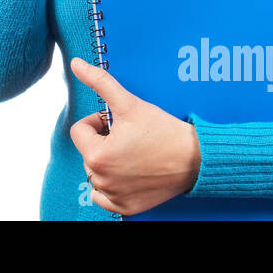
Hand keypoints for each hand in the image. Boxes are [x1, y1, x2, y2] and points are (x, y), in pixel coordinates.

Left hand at [69, 56, 201, 215]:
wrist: (195, 158)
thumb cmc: (164, 132)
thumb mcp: (129, 103)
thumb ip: (99, 81)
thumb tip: (77, 65)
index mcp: (97, 155)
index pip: (80, 131)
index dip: (98, 122)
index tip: (118, 123)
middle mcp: (102, 180)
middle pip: (88, 151)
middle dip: (104, 142)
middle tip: (130, 138)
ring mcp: (113, 196)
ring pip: (96, 172)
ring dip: (109, 162)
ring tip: (134, 153)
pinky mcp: (125, 207)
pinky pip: (104, 196)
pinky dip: (112, 186)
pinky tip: (131, 173)